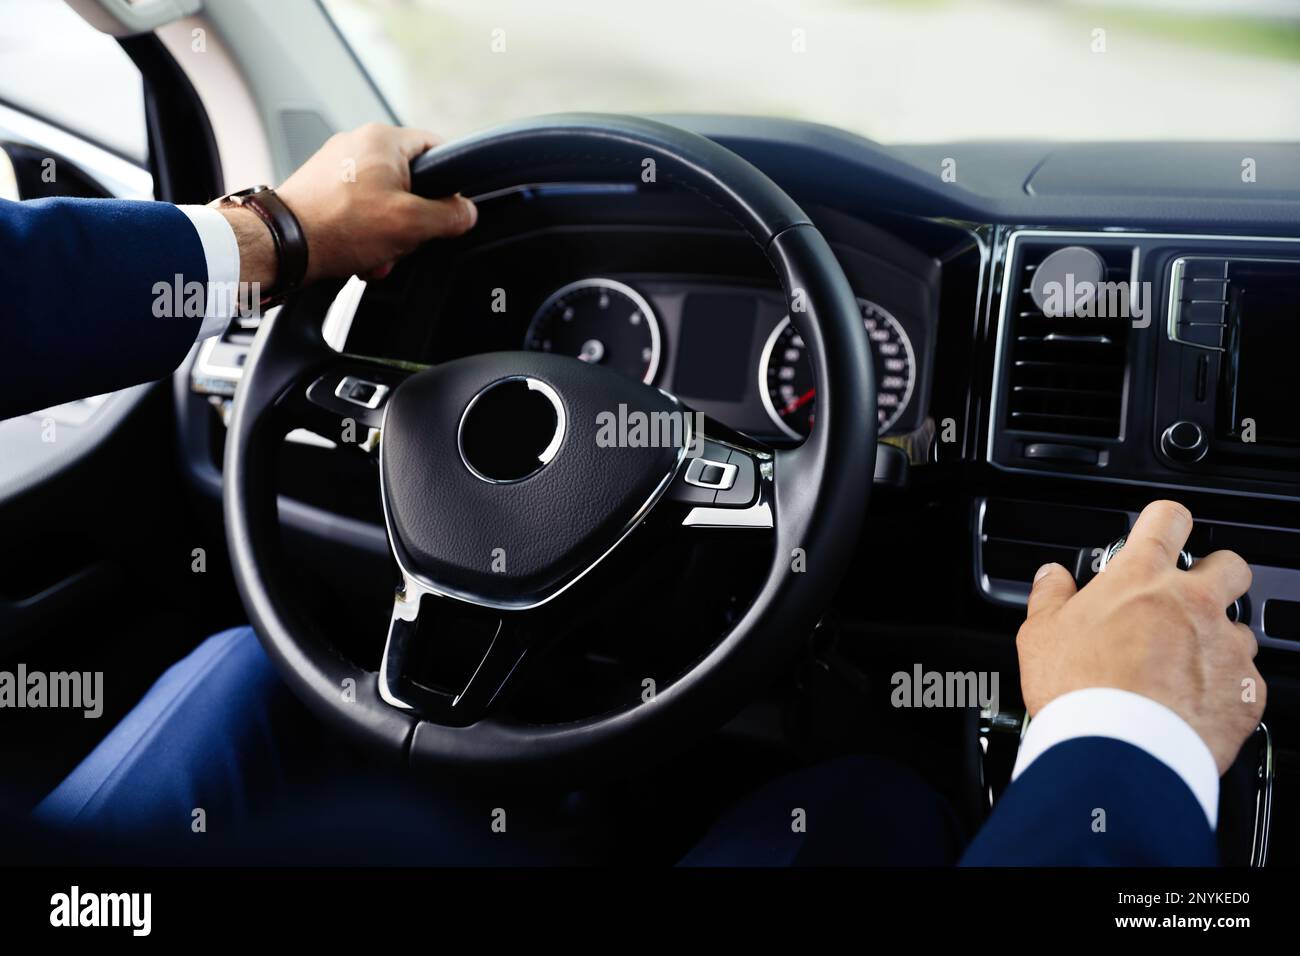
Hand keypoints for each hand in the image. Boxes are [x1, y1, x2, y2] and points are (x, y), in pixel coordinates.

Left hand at [220, 123, 475, 287]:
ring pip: (385, 201)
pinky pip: (359, 209)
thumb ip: (451, 216)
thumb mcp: (412, 224)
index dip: (451, 185)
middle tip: (404, 242)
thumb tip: (467, 212)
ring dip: (388, 234)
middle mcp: (358, 143)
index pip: (439, 150)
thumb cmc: (339, 227)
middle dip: (412, 221)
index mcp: (384, 138)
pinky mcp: (322, 187)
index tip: (449, 211)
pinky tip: (359, 254)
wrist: (284, 245)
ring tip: (376, 254)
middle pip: (411, 182)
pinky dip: (365, 234)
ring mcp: (337, 164)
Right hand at [1018, 499, 1263, 774]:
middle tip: (1184, 598)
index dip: (1166, 521)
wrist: (1118, 752)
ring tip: (1181, 667)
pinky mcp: (1248, 690)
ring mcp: (1226, 646)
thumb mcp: (1039, 633)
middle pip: (1230, 565)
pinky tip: (1193, 703)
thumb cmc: (1078, 690)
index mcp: (1141, 578)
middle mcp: (1194, 603)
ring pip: (1240, 627)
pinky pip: (1248, 680)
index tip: (1162, 531)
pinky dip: (1225, 688)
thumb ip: (1050, 596)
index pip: (1168, 519)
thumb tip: (1051, 576)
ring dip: (1216, 639)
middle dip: (1213, 575)